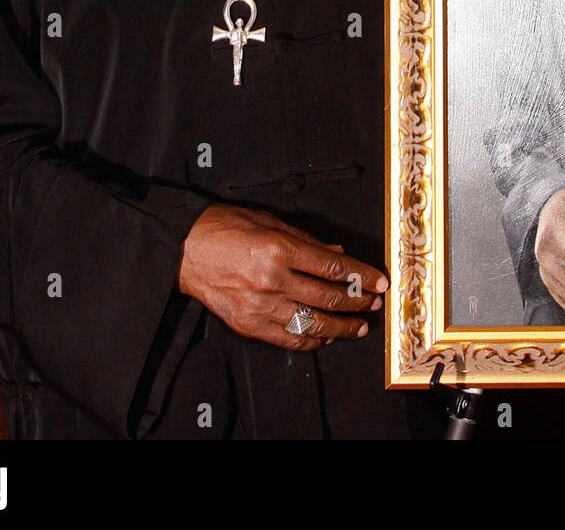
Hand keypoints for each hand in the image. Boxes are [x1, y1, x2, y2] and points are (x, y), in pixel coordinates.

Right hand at [178, 203, 386, 350]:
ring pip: (312, 324)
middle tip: (374, 303)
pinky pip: (288, 339)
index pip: (333, 267)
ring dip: (341, 327)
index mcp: (280, 249)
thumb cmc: (226, 228)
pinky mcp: (248, 325)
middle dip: (358, 302)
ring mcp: (260, 306)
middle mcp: (272, 280)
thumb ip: (307, 240)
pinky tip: (325, 338)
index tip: (380, 282)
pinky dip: (311, 341)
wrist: (184, 250)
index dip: (361, 276)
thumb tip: (338, 255)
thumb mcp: (271, 222)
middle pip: (328, 297)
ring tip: (358, 327)